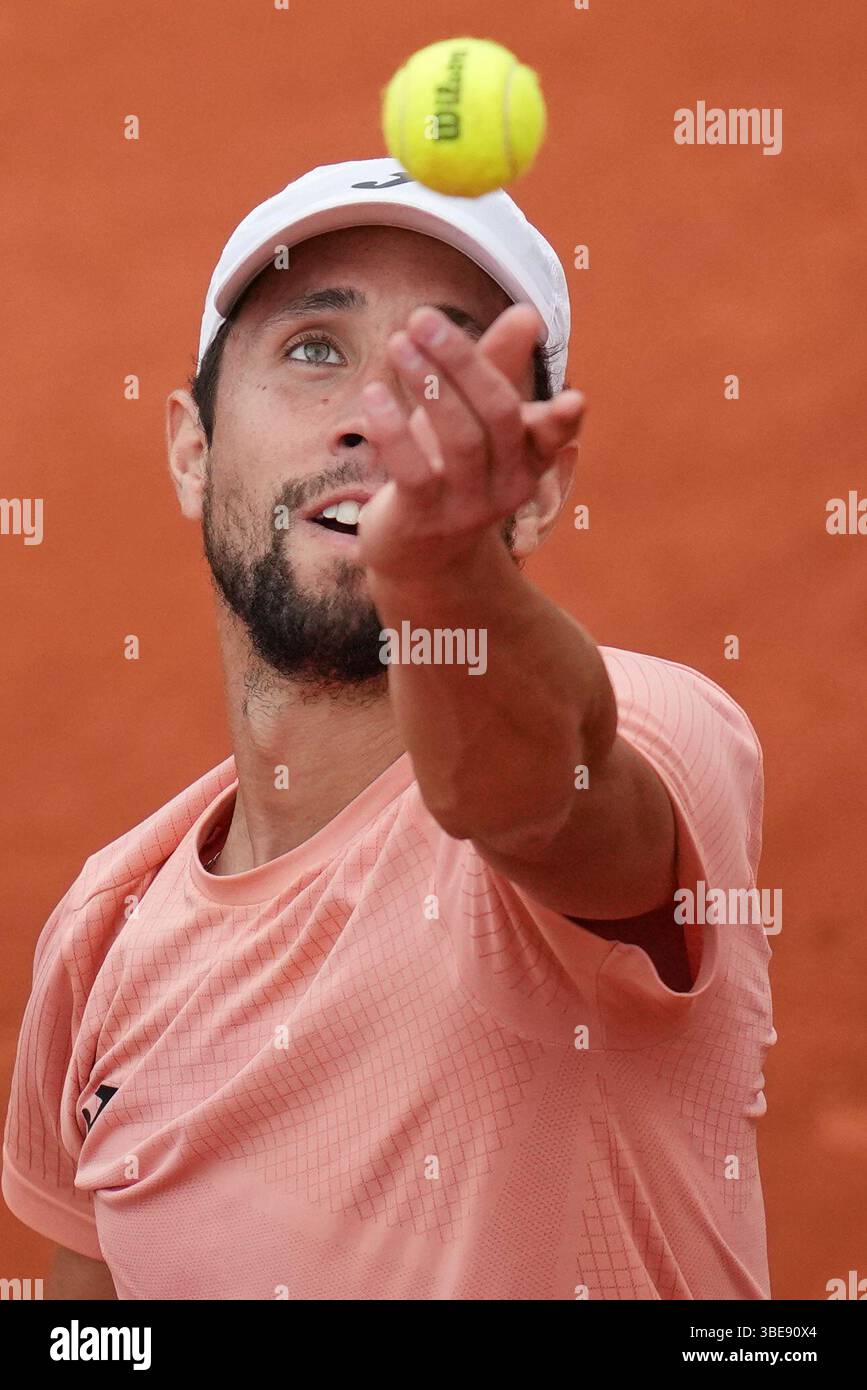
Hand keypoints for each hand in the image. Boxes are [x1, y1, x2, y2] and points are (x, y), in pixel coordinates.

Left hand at [355, 303, 584, 580]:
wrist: (419, 555)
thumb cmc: (451, 471)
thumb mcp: (475, 418)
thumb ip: (499, 364)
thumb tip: (528, 313)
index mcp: (529, 459)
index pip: (553, 436)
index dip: (563, 421)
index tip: (572, 399)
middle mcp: (506, 486)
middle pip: (498, 415)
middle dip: (463, 361)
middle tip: (422, 318)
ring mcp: (466, 506)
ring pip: (460, 439)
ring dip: (427, 383)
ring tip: (399, 343)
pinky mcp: (421, 519)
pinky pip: (412, 470)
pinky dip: (391, 428)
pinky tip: (374, 393)